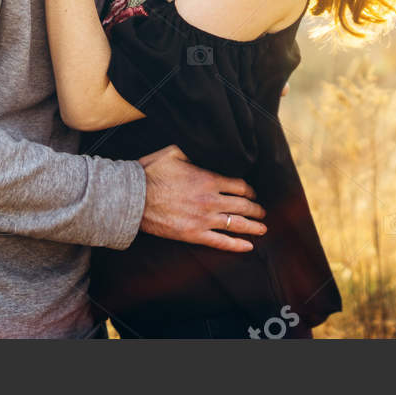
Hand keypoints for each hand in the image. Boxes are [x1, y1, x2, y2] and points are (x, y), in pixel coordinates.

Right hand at [137, 145, 265, 252]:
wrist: (133, 198)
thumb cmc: (151, 173)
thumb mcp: (173, 152)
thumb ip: (194, 151)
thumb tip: (206, 148)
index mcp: (208, 179)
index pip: (239, 186)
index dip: (250, 190)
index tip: (253, 193)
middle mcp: (210, 200)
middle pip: (243, 205)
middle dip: (256, 209)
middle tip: (262, 212)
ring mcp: (203, 219)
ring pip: (236, 224)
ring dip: (253, 227)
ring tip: (262, 228)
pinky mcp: (194, 234)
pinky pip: (221, 242)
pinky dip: (237, 245)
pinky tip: (248, 246)